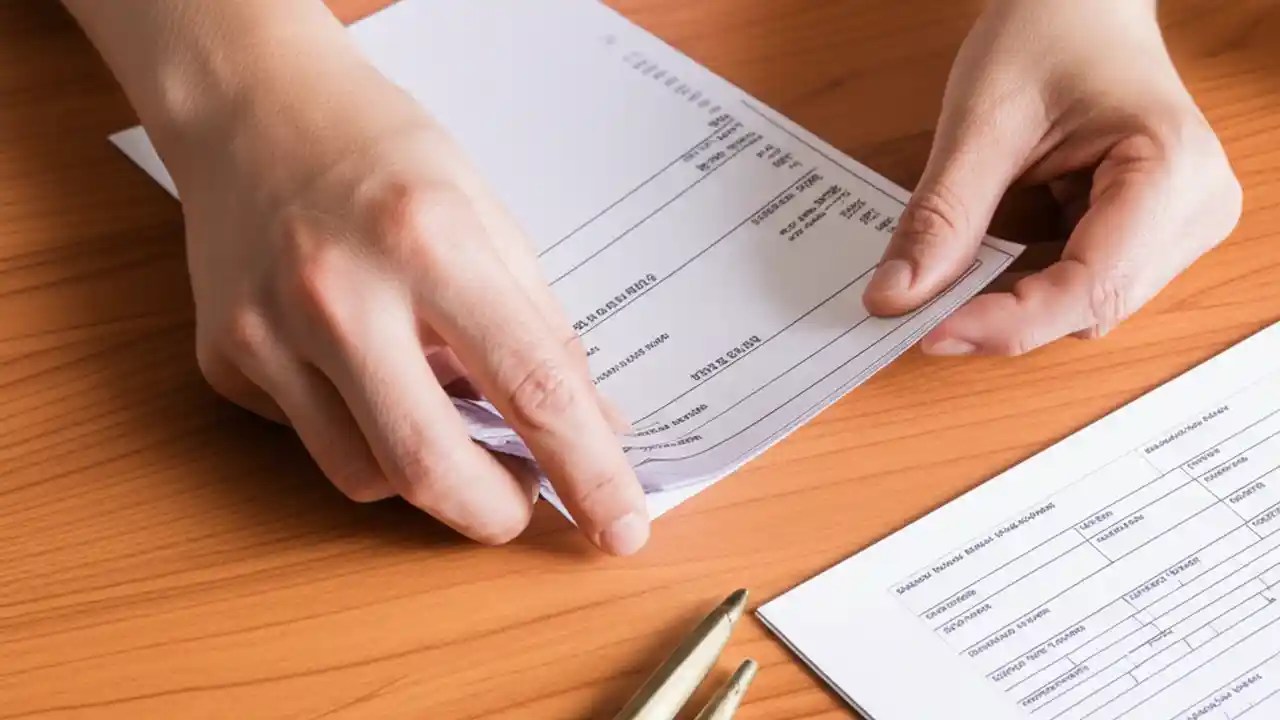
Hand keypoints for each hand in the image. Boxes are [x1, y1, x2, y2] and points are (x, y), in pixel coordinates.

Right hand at [167, 56, 647, 552]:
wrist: (250, 106)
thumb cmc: (381, 152)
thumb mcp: (486, 218)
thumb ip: (541, 328)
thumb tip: (593, 426)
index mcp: (429, 240)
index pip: (532, 385)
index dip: (589, 472)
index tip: (622, 527)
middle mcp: (338, 291)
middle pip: (428, 466)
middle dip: (496, 512)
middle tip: (527, 500)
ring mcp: (267, 332)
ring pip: (365, 476)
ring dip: (427, 473)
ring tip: (443, 408)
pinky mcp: (225, 360)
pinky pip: (314, 440)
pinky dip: (362, 432)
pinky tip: (364, 371)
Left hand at [863, 0, 1241, 354]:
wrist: (1082, 2)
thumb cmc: (1050, 30)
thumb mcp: (982, 118)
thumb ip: (942, 214)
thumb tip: (894, 297)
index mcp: (1172, 171)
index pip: (1091, 286)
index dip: (1009, 323)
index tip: (929, 333)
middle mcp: (1195, 210)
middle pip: (1088, 307)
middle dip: (1003, 315)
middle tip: (916, 308)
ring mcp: (1179, 227)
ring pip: (1081, 308)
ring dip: (1011, 302)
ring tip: (952, 273)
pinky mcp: (1149, 234)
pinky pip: (1079, 287)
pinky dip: (1024, 283)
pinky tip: (986, 258)